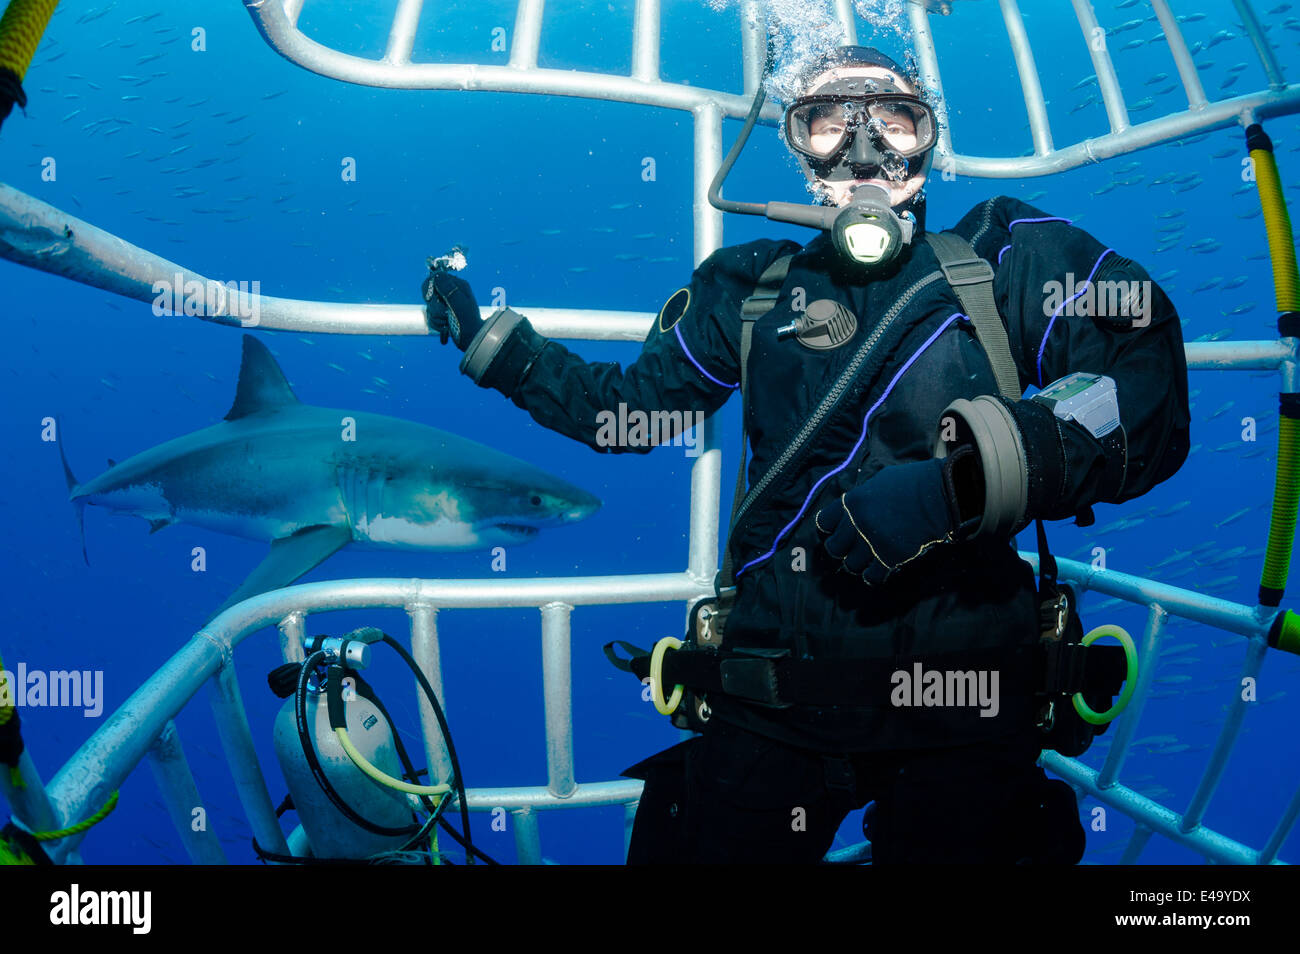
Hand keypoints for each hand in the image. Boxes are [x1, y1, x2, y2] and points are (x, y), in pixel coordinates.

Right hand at [422, 270, 483, 349]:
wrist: (472, 338)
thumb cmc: (469, 322)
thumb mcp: (459, 303)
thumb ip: (448, 289)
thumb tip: (437, 276)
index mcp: (458, 285)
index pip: (436, 277)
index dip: (430, 288)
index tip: (431, 298)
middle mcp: (452, 292)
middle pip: (430, 293)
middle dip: (433, 306)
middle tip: (443, 313)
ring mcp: (447, 304)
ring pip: (430, 306)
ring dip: (436, 317)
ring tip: (447, 321)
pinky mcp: (444, 314)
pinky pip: (432, 316)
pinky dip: (436, 323)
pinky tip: (445, 327)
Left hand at [814, 451, 973, 584]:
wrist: (941, 494)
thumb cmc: (913, 482)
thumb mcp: (880, 481)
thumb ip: (864, 496)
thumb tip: (855, 505)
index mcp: (853, 501)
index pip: (824, 522)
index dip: (829, 529)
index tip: (836, 532)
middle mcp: (858, 522)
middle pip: (834, 548)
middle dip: (841, 550)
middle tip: (850, 549)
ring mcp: (873, 541)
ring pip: (851, 564)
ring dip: (858, 564)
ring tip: (867, 560)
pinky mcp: (890, 556)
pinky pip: (872, 576)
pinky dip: (873, 576)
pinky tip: (877, 571)